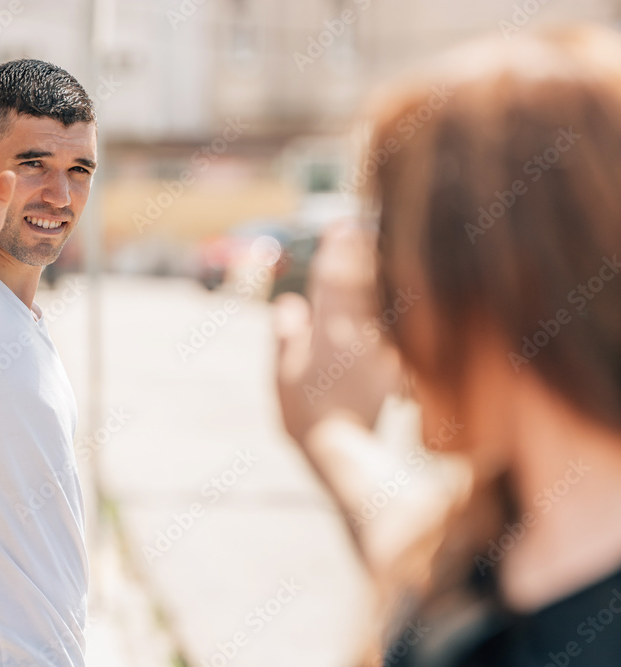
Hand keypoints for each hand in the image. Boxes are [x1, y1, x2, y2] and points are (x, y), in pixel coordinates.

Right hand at [274, 221, 402, 443]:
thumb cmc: (304, 415)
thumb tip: (289, 302)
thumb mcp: (282, 374)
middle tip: (363, 228)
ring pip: (383, 302)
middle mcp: (356, 333)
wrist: (344, 451)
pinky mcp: (394, 366)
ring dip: (381, 276)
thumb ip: (287, 335)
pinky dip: (394, 310)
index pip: (332, 280)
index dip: (335, 250)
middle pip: (363, 283)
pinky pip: (396, 328)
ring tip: (381, 254)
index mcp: (326, 331)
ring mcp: (379, 349)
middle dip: (362, 253)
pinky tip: (397, 301)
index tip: (340, 226)